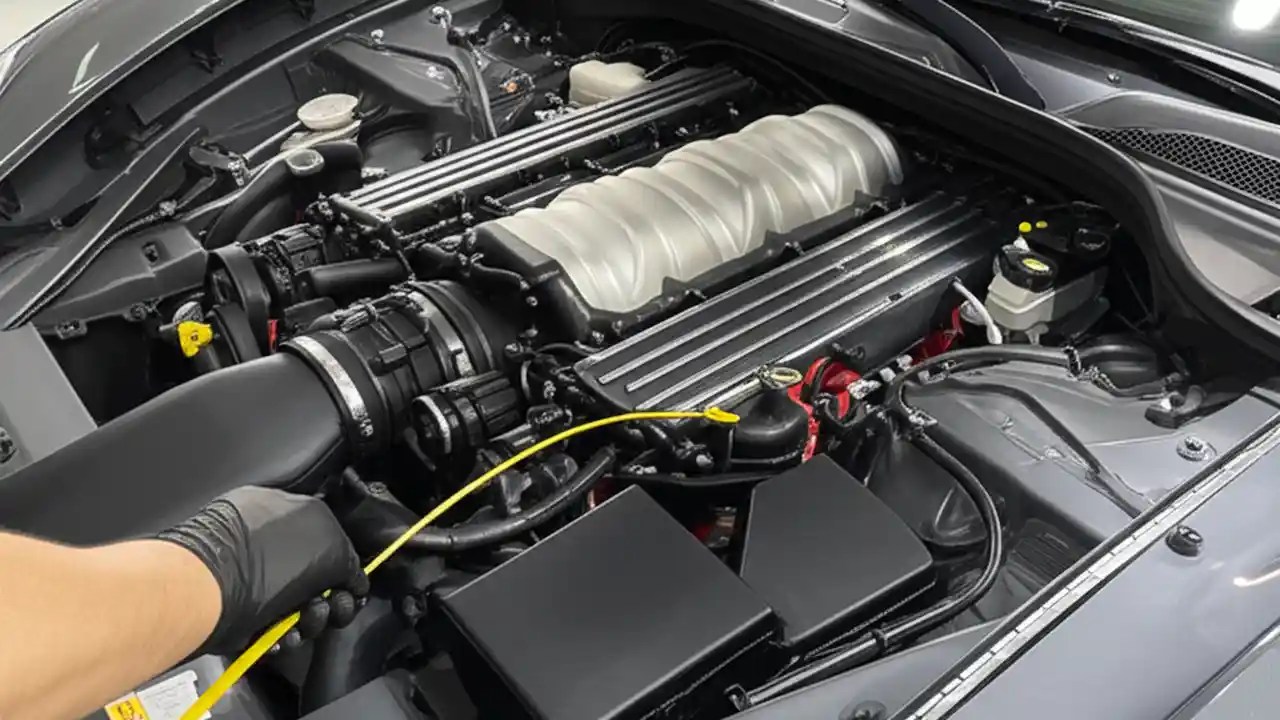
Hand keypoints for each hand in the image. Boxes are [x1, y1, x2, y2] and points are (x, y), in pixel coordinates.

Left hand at [157, 486, 367, 656]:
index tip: (347, 595)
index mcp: (287, 512)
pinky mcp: (235, 605)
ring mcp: (250, 572)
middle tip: (323, 611)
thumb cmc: (265, 561)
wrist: (207, 591)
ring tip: (296, 626)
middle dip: (325, 602)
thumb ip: (349, 561)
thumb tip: (355, 579)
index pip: (330, 545)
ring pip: (294, 605)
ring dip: (305, 622)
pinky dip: (278, 633)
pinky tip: (278, 635)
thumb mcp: (330, 549)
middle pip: (314, 579)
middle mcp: (268, 540)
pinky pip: (270, 622)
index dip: (342, 575)